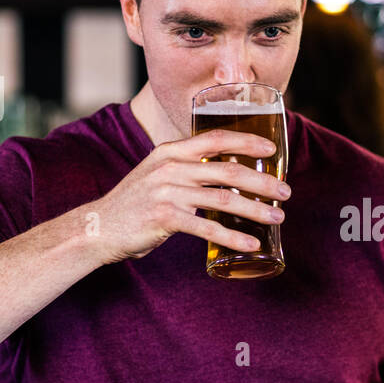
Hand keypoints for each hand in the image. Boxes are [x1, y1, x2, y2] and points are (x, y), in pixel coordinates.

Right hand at [87, 129, 290, 263]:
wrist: (99, 226)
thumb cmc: (135, 203)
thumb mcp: (158, 174)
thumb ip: (186, 169)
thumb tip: (223, 172)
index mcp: (171, 151)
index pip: (215, 138)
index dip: (246, 141)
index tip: (271, 150)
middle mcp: (170, 167)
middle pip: (227, 169)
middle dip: (262, 181)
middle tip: (285, 192)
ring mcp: (167, 192)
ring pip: (223, 198)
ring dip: (255, 210)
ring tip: (277, 218)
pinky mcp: (164, 218)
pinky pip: (207, 228)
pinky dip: (233, 237)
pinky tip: (251, 244)